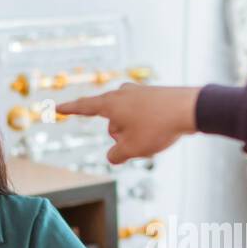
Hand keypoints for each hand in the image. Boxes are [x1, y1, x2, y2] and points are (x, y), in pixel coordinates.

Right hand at [56, 85, 199, 163]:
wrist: (190, 108)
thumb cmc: (157, 127)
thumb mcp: (131, 149)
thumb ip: (115, 155)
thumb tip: (113, 155)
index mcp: (110, 103)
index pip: (83, 107)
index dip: (69, 110)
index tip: (56, 107)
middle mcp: (121, 93)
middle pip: (112, 122)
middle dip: (120, 137)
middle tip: (140, 142)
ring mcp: (138, 92)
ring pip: (128, 121)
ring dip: (135, 133)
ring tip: (154, 135)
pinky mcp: (153, 94)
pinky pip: (143, 117)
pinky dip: (148, 127)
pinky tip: (162, 128)